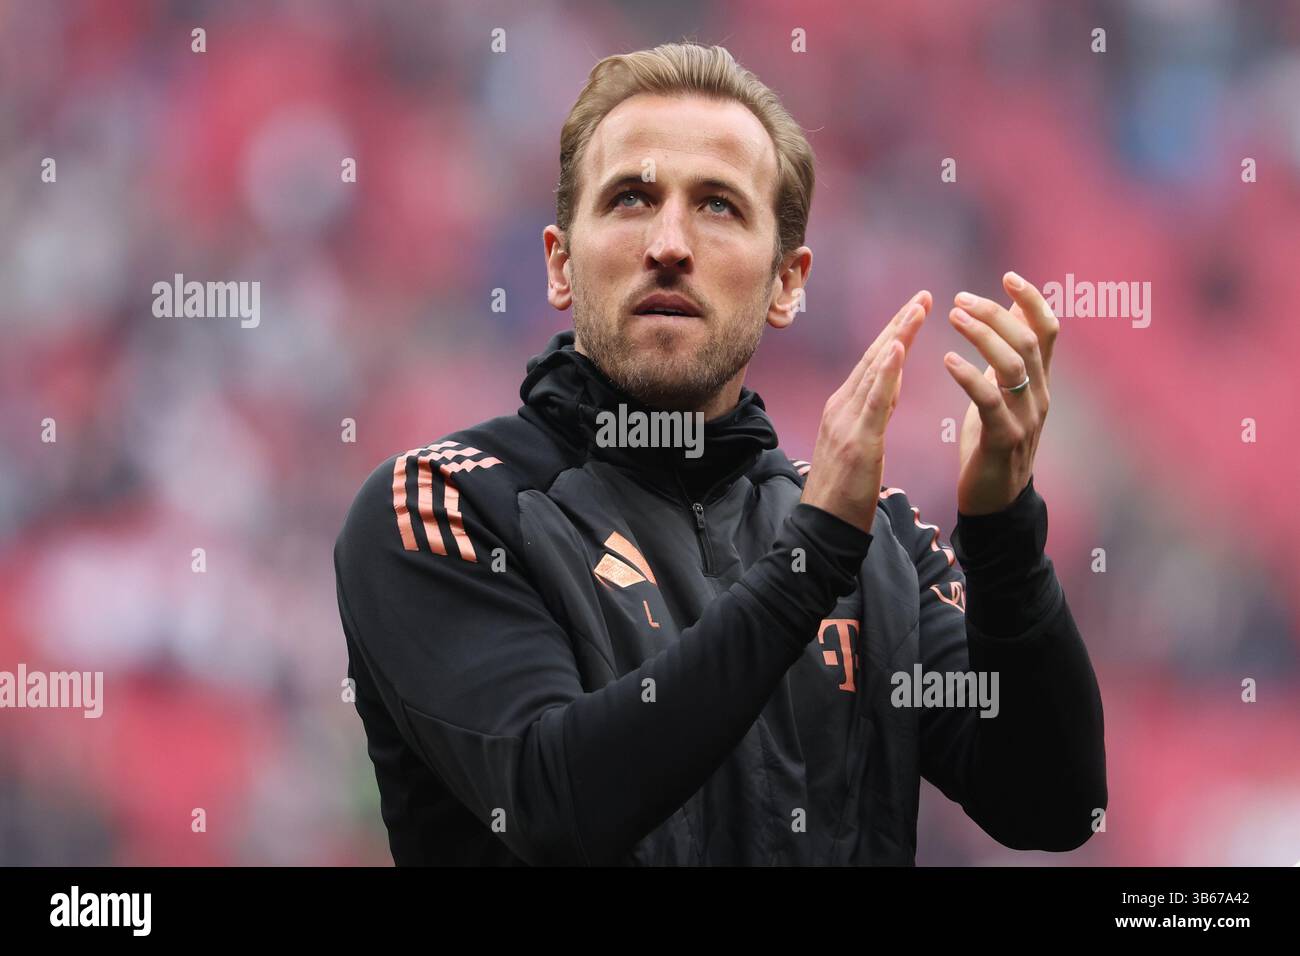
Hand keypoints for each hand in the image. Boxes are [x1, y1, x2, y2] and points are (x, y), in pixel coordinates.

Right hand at [801, 291, 930, 532]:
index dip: (894, 334)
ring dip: (896, 336)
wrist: (822, 530)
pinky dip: (885, 372)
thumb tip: (892, 385)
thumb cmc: (843, 495)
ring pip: (874, 371)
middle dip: (899, 325)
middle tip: (922, 296)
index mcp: (843, 409)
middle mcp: (841, 408)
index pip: (872, 363)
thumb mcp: (862, 444)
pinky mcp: (857, 442)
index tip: (915, 308)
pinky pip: (874, 401)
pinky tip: (897, 348)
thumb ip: (875, 412)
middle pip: (873, 358)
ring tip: (917, 309)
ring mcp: (846, 423)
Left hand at [943, 272, 1058, 514]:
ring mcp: (1025, 419)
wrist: (995, 500)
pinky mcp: (1003, 439)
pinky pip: (989, 401)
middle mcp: (1040, 396)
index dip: (1033, 300)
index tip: (1008, 277)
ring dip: (982, 336)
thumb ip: (1008, 359)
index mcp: (1040, 382)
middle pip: (1028, 341)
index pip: (1048, 330)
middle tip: (960, 299)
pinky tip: (947, 360)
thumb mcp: (1003, 395)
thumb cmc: (993, 443)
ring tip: (953, 316)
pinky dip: (969, 376)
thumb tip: (1008, 317)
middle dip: (996, 314)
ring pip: (1013, 365)